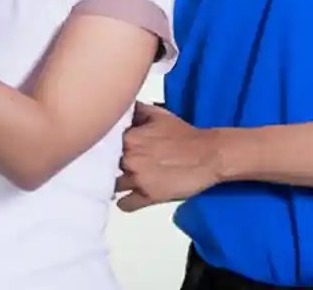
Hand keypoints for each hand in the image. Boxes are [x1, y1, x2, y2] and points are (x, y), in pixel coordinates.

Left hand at [115, 102, 232, 211]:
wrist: (208, 154)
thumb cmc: (184, 134)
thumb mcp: (158, 114)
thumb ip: (136, 110)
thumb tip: (122, 107)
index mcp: (128, 138)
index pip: (105, 144)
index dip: (107, 147)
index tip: (109, 150)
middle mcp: (129, 158)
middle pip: (107, 165)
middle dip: (111, 164)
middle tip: (121, 164)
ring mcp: (137, 179)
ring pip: (114, 185)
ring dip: (117, 183)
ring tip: (124, 181)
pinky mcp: (148, 196)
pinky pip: (125, 204)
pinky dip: (125, 202)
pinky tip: (129, 197)